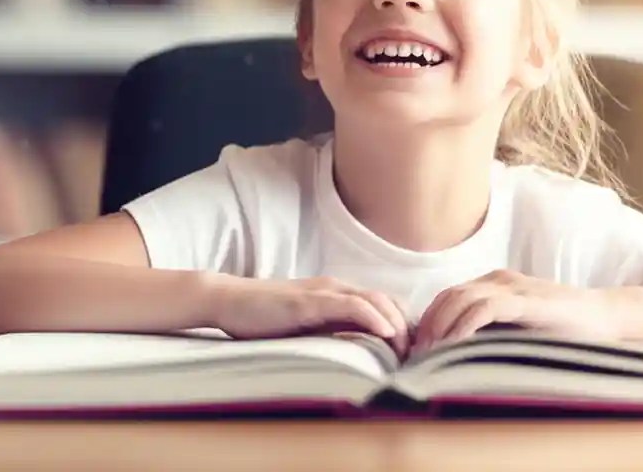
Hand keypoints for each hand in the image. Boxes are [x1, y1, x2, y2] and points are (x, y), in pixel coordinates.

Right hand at [203, 274, 410, 357]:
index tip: (409, 351)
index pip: (383, 303)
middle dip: (406, 326)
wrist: (229, 301)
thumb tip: (360, 353)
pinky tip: (385, 331)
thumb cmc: (264, 318)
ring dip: (395, 323)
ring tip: (406, 348)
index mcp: (337, 294)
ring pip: (374, 299)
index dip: (402, 324)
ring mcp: (323, 291)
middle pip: (386, 300)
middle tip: (413, 355)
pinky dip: (372, 316)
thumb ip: (332, 332)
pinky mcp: (309, 300)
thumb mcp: (306, 327)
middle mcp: (336, 288)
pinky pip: (349, 304)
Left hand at [412, 270, 619, 353]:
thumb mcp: (518, 328)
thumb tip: (454, 356)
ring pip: (460, 299)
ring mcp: (512, 287)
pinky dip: (464, 326)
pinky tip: (455, 346)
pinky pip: (484, 309)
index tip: (418, 349)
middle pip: (447, 296)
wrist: (605, 317)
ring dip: (440, 327)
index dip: (429, 321)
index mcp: (494, 284)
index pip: (448, 296)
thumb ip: (492, 332)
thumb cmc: (563, 329)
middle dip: (427, 325)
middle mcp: (498, 280)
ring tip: (430, 354)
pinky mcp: (525, 301)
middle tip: (417, 356)